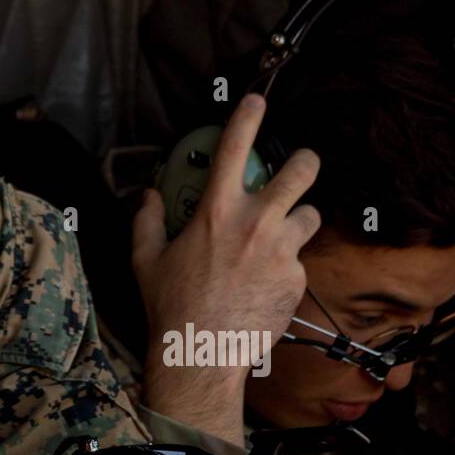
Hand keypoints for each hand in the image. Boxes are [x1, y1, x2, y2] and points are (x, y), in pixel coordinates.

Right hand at [132, 94, 321, 442]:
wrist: (201, 353)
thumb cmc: (170, 306)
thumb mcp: (145, 258)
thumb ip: (146, 219)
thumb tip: (148, 196)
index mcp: (216, 211)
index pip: (235, 148)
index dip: (248, 116)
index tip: (257, 101)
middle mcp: (255, 223)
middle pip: (302, 172)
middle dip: (306, 160)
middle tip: (302, 163)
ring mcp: (282, 251)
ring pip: (310, 216)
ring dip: (299, 219)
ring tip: (281, 232)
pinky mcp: (296, 279)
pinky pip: (299, 259)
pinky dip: (286, 264)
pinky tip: (265, 281)